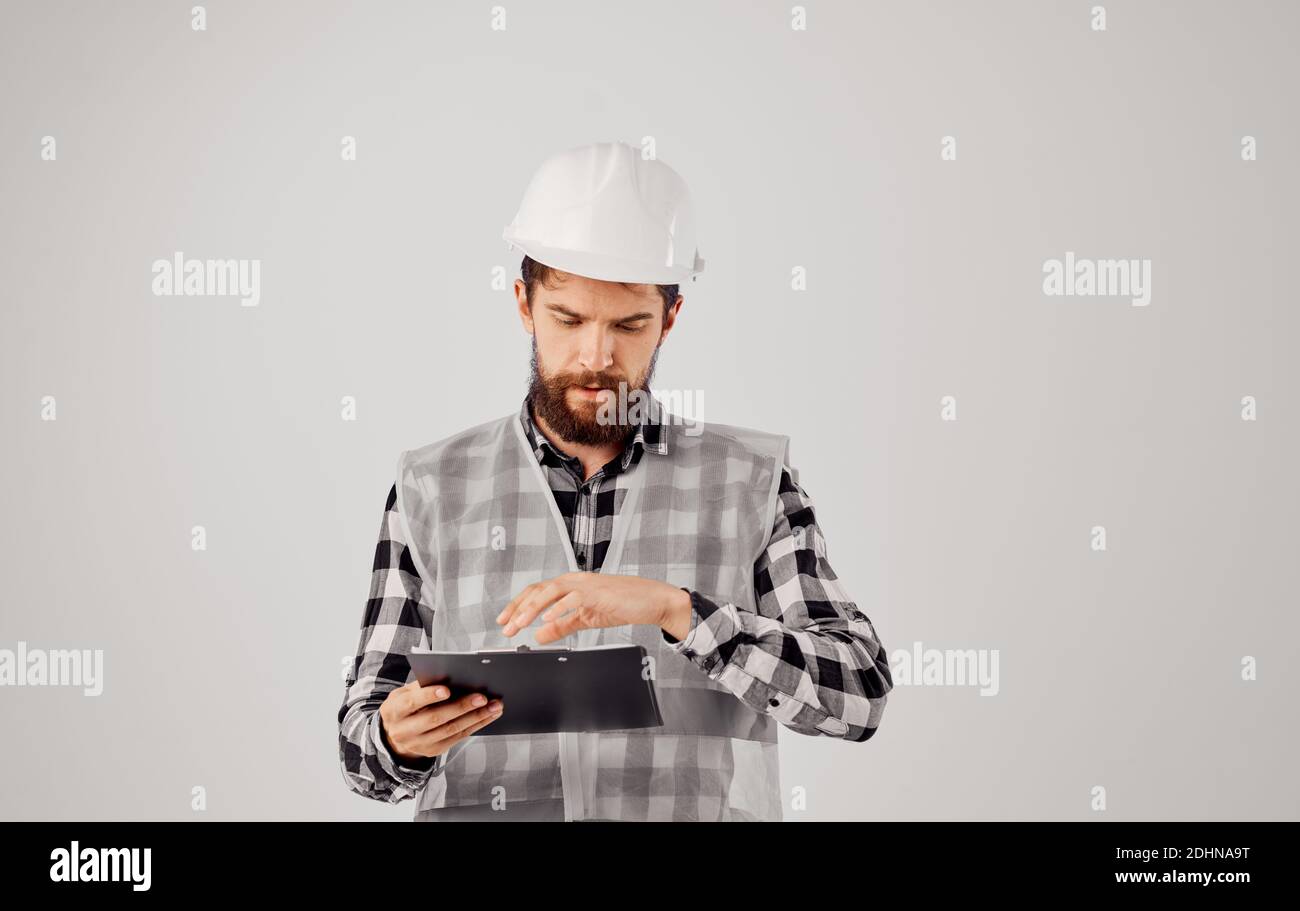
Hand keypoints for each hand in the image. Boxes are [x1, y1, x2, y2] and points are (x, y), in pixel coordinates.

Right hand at [378, 679, 503, 762]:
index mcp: (394, 710)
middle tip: (482, 697)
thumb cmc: (404, 707)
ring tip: (494, 706)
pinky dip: (475, 725)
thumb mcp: (403, 693)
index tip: (447, 689)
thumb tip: (451, 676)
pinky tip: (488, 716)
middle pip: (435, 719)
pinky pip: (457, 737)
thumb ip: (422, 685)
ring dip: (476, 718)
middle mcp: (404, 730)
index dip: (429, 696)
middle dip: (461, 707)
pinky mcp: (433, 750)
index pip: (412, 702)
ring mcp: (419, 743)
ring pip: (451, 730)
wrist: (394, 734)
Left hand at [496, 572, 688, 644]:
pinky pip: (573, 598)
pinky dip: (558, 608)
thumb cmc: (621, 605)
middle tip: (506, 627)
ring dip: (532, 608)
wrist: (651, 601)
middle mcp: (574, 581)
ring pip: (551, 591)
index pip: (536, 592)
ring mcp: (585, 584)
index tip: (504, 621)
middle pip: (538, 590)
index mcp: (570, 586)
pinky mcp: (597, 592)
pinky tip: (547, 619)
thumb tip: (538, 635)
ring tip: (520, 624)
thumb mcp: (585, 619)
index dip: (517, 606)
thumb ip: (561, 626)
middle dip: (519, 609)